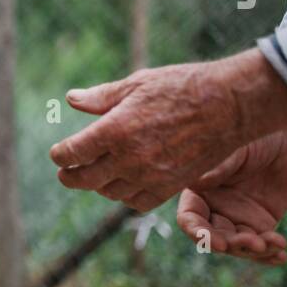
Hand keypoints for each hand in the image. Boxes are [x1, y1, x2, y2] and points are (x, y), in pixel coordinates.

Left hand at [49, 49, 286, 211]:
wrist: (228, 105)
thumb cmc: (181, 87)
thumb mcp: (136, 84)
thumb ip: (101, 97)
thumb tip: (72, 99)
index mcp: (114, 130)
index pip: (72, 153)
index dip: (60, 155)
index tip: (58, 154)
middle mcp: (128, 158)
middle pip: (85, 178)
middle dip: (70, 176)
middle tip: (66, 173)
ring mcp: (150, 175)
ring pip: (110, 192)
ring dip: (98, 186)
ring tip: (97, 175)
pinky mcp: (171, 186)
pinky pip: (137, 202)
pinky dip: (125, 197)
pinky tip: (124, 185)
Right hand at [175, 118, 286, 264]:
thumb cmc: (258, 138)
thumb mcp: (237, 149)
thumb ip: (218, 166)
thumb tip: (197, 182)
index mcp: (200, 191)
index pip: (189, 218)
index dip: (198, 233)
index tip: (218, 242)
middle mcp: (215, 208)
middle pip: (214, 237)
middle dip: (232, 244)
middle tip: (253, 243)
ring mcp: (238, 218)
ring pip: (239, 246)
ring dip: (254, 250)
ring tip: (275, 243)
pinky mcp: (262, 224)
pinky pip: (262, 245)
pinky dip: (269, 255)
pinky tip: (281, 257)